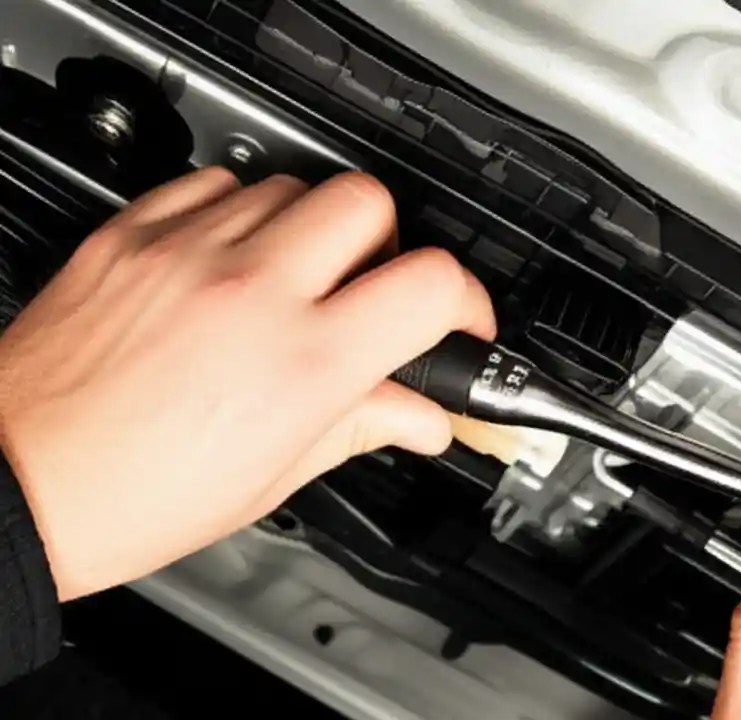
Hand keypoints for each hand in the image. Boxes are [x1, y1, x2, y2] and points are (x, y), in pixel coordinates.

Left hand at [0, 167, 494, 600]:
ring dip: (314, 230)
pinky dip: (241, 213)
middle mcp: (251, 290)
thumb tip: (421, 417)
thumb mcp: (275, 477)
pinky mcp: (133, 233)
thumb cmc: (134, 496)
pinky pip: (215, 184)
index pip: (432, 285)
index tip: (459, 321)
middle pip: (370, 204)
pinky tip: (233, 259)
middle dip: (389, 247)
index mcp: (304, 363)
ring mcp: (188, 252)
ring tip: (295, 281)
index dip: (466, 302)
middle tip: (372, 293)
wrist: (17, 484)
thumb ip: (365, 426)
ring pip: (295, 186)